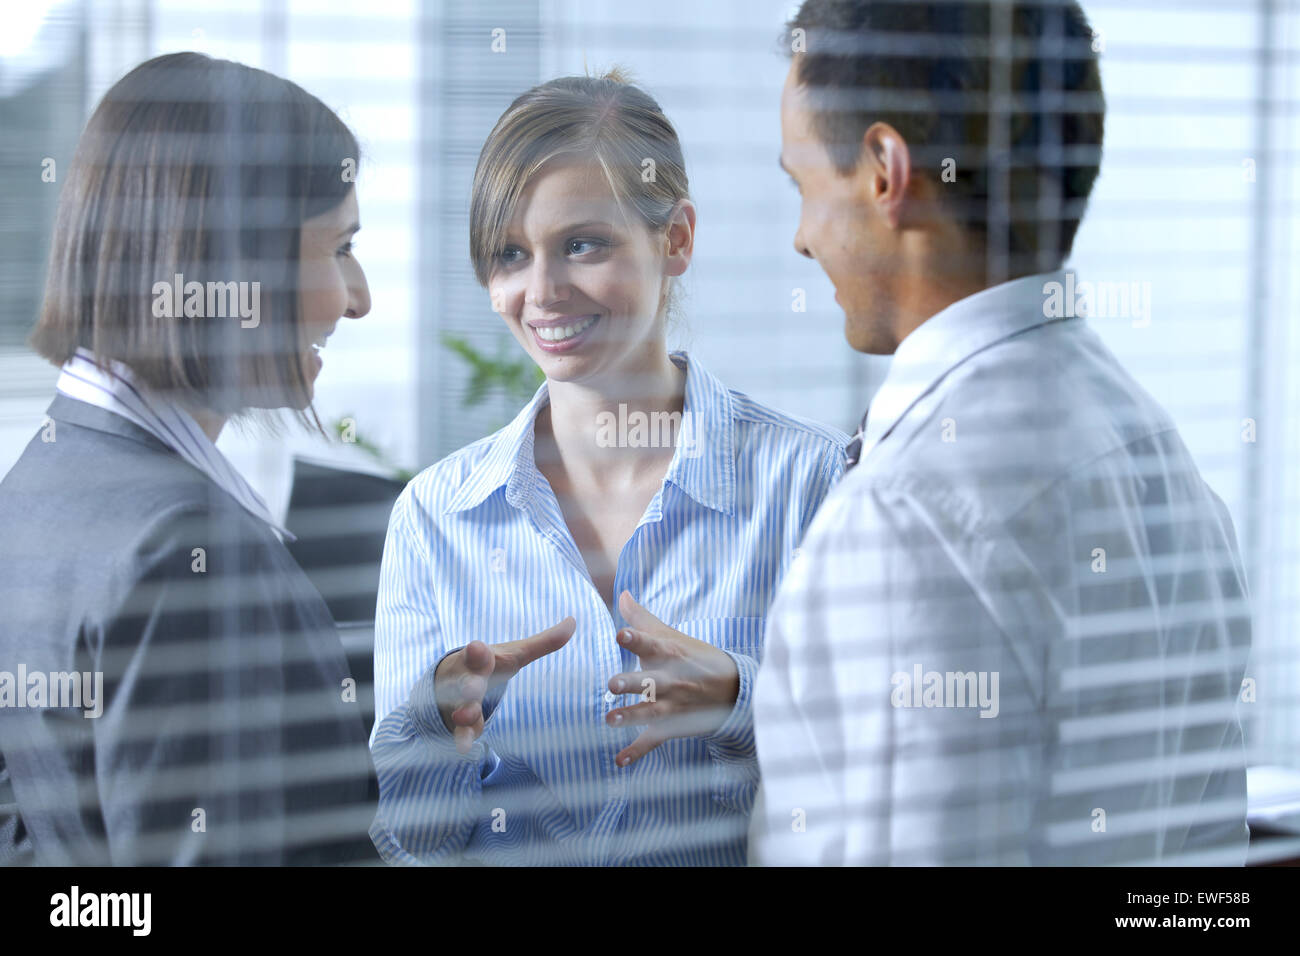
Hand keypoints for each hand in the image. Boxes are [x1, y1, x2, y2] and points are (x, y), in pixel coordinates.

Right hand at [434, 617, 575, 753]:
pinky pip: (461, 731)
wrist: (451, 680)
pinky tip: (464, 748)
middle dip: (470, 685)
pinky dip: (463, 738)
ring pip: (462, 707)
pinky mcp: (461, 723)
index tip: (476, 648)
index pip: (479, 653)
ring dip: (464, 712)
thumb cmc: (491, 664)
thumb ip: (544, 641)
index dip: (478, 652)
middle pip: (467, 681)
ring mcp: (461, 701)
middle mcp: (467, 678)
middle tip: (473, 689)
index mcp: (481, 659)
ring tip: (464, 716)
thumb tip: (573, 621)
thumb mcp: (516, 653)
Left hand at [604, 591, 739, 766]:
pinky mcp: (672, 726)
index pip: (652, 643)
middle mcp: (671, 679)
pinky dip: (638, 752)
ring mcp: (673, 705)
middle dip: (632, 683)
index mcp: (670, 654)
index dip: (637, 638)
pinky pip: (655, 740)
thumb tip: (622, 593)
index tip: (621, 634)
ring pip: (651, 712)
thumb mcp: (672, 635)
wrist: (733, 689)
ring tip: (610, 720)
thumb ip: (642, 619)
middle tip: (612, 684)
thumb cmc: (695, 657)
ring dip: (631, 717)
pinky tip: (620, 761)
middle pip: (650, 681)